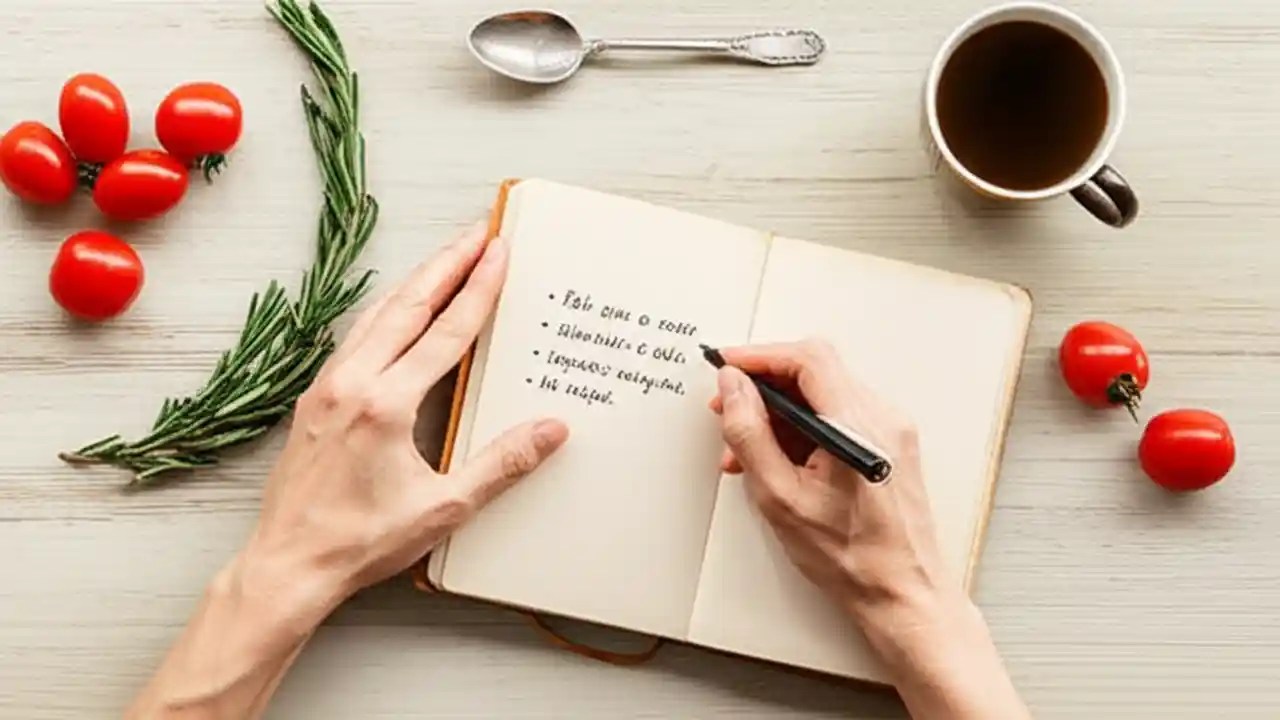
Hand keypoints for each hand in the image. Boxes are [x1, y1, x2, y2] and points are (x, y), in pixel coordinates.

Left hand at [240, 220, 568, 610]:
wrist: (288, 564)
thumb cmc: (361, 542)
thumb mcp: (444, 507)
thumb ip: (502, 463)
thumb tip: (551, 429)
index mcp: (386, 404)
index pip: (445, 331)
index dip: (478, 288)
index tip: (498, 251)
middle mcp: (353, 383)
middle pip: (408, 305)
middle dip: (447, 263)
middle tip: (477, 233)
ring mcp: (327, 386)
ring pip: (376, 314)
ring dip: (415, 281)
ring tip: (446, 257)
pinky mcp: (313, 398)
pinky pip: (355, 336)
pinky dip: (384, 309)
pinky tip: (396, 307)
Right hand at [709, 340, 960, 650]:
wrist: (903, 593)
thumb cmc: (853, 558)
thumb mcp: (781, 497)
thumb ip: (751, 434)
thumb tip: (733, 388)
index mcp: (858, 425)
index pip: (807, 359)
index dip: (759, 356)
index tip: (727, 366)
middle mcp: (882, 418)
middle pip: (814, 371)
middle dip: (763, 386)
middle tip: (727, 408)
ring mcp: (890, 430)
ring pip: (823, 394)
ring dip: (779, 413)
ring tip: (747, 452)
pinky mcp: (888, 445)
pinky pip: (837, 416)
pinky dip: (802, 429)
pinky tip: (779, 460)